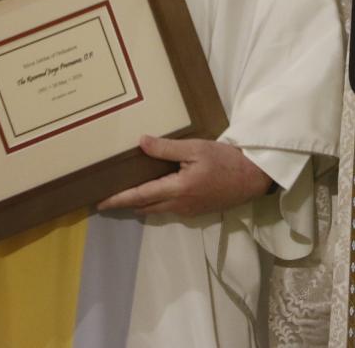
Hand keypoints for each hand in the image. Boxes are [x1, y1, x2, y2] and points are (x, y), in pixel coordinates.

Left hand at [96, 136, 271, 216]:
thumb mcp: (196, 149)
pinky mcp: (197, 211)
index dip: (119, 199)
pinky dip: (156, 203)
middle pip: (146, 207)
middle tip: (108, 199)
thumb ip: (167, 148)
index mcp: (177, 189)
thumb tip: (141, 143)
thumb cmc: (226, 160)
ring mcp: (189, 211)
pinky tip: (155, 192)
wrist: (253, 178)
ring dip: (141, 204)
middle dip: (126, 204)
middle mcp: (179, 205)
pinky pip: (169, 209)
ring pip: (157, 210)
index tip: (101, 203)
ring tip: (127, 195)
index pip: (141, 196)